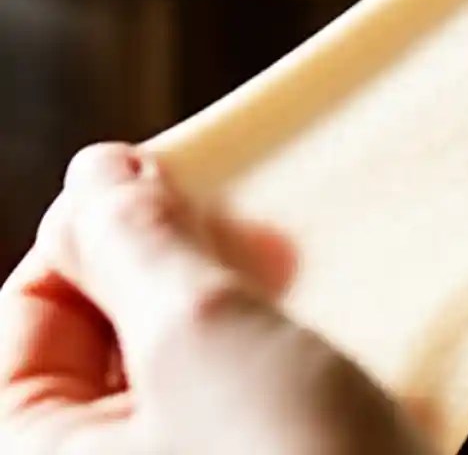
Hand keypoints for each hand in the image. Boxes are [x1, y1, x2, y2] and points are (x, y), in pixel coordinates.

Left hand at [0, 144, 425, 454]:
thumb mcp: (200, 336)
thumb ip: (133, 241)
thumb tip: (95, 174)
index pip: (30, 306)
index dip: (102, 232)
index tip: (185, 184)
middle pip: (110, 331)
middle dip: (185, 267)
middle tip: (264, 236)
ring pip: (187, 361)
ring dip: (245, 303)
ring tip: (307, 278)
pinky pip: (243, 397)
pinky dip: (281, 350)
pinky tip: (333, 329)